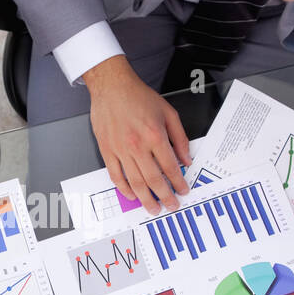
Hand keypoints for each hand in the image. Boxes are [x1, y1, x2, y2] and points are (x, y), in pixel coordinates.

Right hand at [84, 55, 191, 212]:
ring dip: (146, 198)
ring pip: (135, 182)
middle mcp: (138, 145)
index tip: (183, 191)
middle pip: (154, 179)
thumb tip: (186, 158)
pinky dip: (124, 188)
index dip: (178, 182)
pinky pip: (116, 175)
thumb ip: (180, 138)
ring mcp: (121, 150)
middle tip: (171, 206)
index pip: (170, 167)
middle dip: (165, 196)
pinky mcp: (107, 150)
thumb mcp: (168, 113)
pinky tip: (132, 195)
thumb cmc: (138, 97)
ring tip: (153, 208)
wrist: (112, 87)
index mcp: (155, 135)